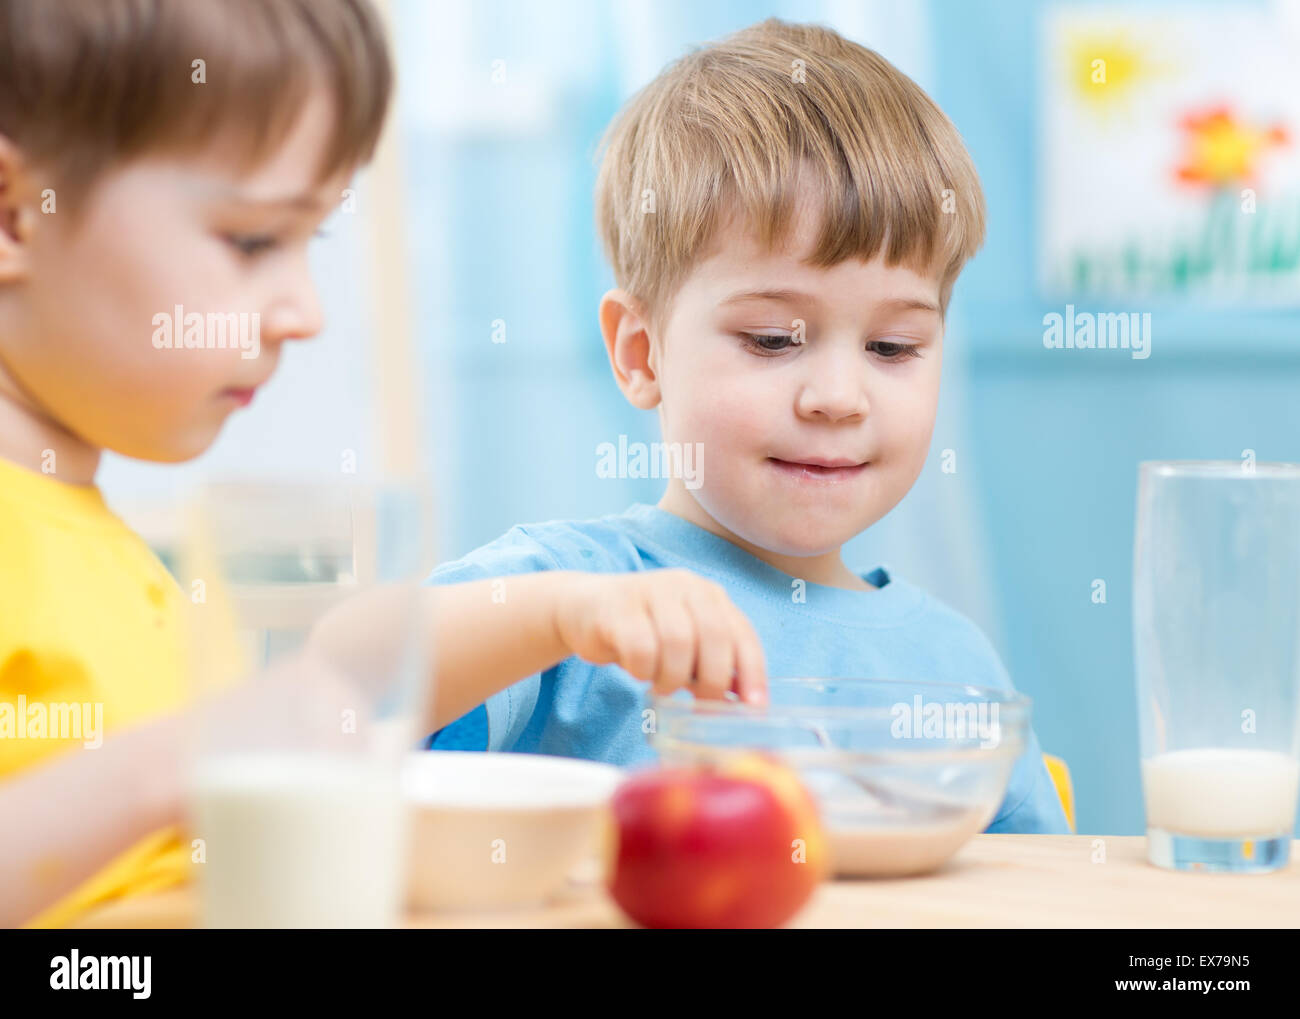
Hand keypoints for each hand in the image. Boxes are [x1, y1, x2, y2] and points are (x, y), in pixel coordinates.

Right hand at [553, 570, 767, 703]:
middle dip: (712, 680)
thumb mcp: (684, 647)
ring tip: (661, 685)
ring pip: (678, 643)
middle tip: (699, 703)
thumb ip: (712, 667)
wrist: (583, 609)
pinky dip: (643, 671)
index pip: (742, 634)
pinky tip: (637, 670)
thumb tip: (743, 703)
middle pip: (713, 637)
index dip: (753, 673)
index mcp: (710, 595)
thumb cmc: (642, 632)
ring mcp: (651, 590)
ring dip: (671, 677)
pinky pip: (641, 649)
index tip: (754, 707)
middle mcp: (685, 586)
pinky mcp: (618, 607)